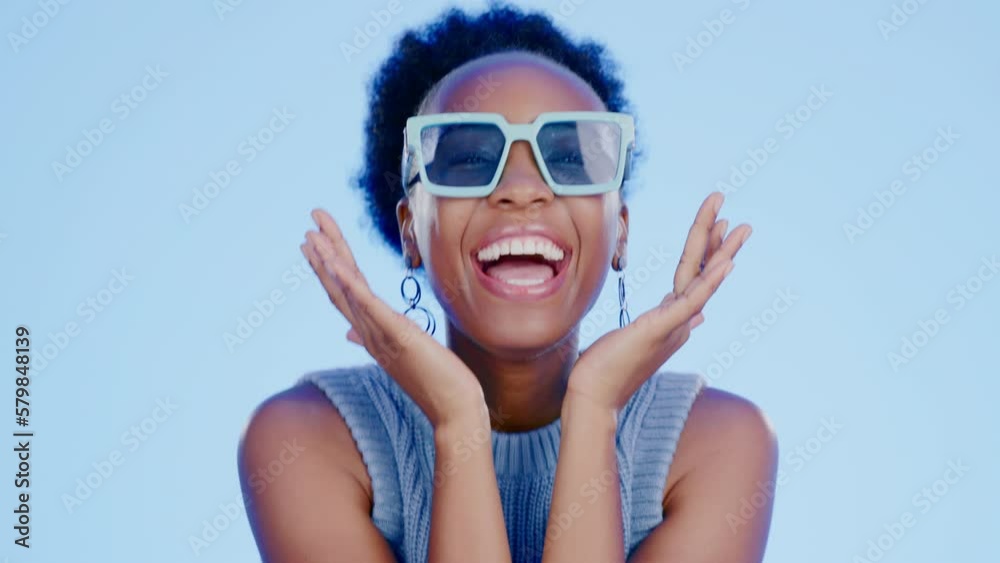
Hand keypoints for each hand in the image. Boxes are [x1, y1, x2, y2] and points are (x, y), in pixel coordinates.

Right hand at [301, 208, 486, 427]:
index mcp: (371, 332)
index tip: (315, 240)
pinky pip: (367, 306)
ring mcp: (379, 335)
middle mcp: (368, 332)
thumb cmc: (434, 381)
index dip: (329, 265)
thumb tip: (349, 332)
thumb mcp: (403, 352)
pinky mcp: (396, 335)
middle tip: (309, 223)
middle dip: (324, 252)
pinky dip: (349, 284)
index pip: (345, 292)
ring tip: (311, 235)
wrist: (453, 410)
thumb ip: (375, 337)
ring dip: (328, 262)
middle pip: (339, 286)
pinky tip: (336, 263)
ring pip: (346, 292)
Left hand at [565, 192, 750, 411]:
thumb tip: (698, 314)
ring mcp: (673, 325)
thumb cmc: (610, 368)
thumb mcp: (642, 337)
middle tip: (741, 217)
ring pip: (701, 281)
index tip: (719, 223)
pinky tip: (726, 263)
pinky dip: (710, 281)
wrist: (595, 395)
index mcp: (672, 317)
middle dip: (719, 240)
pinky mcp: (661, 329)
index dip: (707, 248)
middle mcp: (680, 320)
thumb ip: (669, 322)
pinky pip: (691, 301)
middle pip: (702, 271)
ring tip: (739, 227)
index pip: (693, 274)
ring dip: (722, 252)